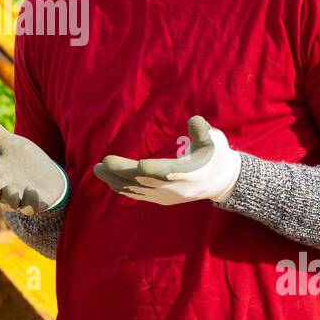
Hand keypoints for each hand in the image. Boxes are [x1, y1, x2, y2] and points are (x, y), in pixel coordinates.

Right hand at [0, 118, 67, 214]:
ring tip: (12, 188)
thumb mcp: (11, 144)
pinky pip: (30, 208)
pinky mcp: (33, 204)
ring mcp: (18, 198)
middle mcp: (3, 187)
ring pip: (9, 203)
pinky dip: (30, 201)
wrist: (50, 176)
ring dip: (10, 196)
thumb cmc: (25, 160)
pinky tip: (32, 190)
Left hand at [93, 116, 240, 205]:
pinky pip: (139, 196)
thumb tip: (194, 120)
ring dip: (116, 181)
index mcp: (189, 173)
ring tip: (98, 171)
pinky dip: (123, 189)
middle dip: (121, 173)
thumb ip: (203, 130)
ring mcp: (167, 196)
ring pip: (138, 191)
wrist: (221, 182)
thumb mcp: (214, 140)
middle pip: (145, 182)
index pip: (167, 173)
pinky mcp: (162, 199)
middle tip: (100, 164)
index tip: (137, 164)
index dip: (152, 170)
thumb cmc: (216, 156)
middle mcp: (175, 188)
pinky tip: (110, 181)